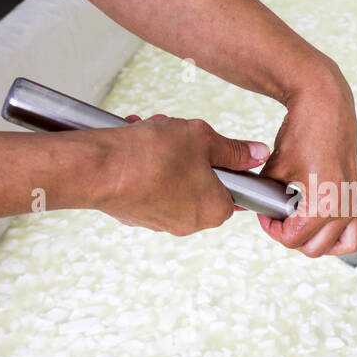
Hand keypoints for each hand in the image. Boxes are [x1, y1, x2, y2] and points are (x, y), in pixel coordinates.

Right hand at [83, 114, 268, 235]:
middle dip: (190, 155)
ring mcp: (158, 221)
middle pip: (200, 184)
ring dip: (165, 156)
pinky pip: (147, 186)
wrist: (99, 168)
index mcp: (214, 211)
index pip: (234, 191)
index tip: (214, 149)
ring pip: (172, 181)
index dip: (227, 166)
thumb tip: (256, 154)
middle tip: (178, 135)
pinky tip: (135, 145)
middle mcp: (188, 224)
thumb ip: (234, 150)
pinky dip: (144, 166)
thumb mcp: (204, 140)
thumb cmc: (154, 154)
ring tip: (151, 133)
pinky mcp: (133, 214)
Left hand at [258, 68, 356, 256]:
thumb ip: (267, 197)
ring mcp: (355, 200)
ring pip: (341, 245)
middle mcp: (345, 205)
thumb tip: (262, 212)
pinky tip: (317, 217)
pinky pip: (352, 228)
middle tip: (278, 217)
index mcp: (325, 203)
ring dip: (319, 242)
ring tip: (301, 225)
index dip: (272, 230)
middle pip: (315, 248)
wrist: (326, 105)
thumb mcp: (276, 168)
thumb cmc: (304, 131)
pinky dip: (336, 231)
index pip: (293, 239)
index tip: (265, 214)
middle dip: (292, 236)